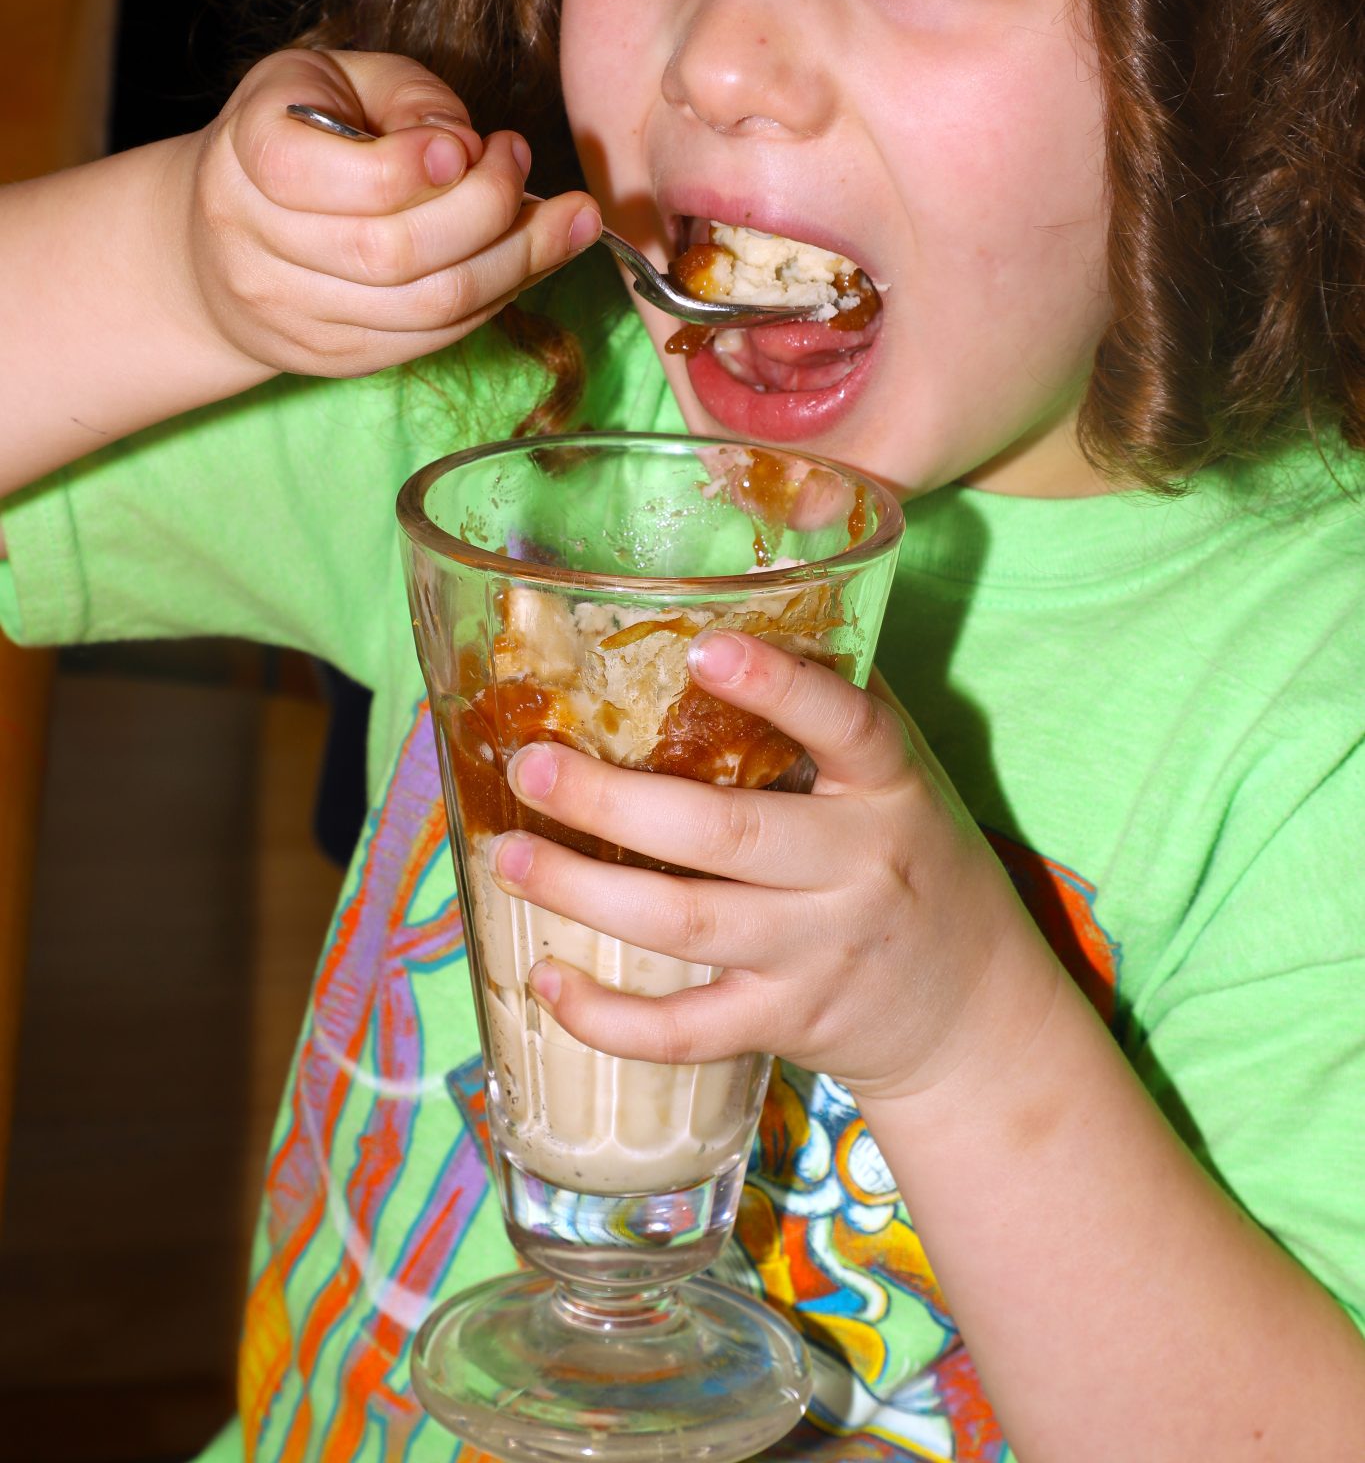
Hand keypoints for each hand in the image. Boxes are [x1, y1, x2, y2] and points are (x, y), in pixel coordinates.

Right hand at [186, 48, 600, 373]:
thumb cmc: (296, 135)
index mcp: (249, 153)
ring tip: (564, 217)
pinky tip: (528, 258)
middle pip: (396, 253)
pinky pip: (433, 339)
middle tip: (521, 162)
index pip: (344, 179)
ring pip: (428, 308)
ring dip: (517, 262)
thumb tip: (472, 151)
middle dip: (489, 210)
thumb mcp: (339, 78)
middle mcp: (253, 242)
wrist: (209, 243)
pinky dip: (496, 298)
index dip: (420, 168)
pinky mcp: (330, 357)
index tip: (469, 142)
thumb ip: (410, 98)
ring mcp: (290, 312)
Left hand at [489, 631, 1044, 1105]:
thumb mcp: (898, 775)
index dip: (778, 686)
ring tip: (510, 857)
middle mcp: (857, 866)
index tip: (703, 648)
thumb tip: (730, 605)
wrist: (976, 1012)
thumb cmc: (911, 855)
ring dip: (586, 892)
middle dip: (615, 801)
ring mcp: (819, 952)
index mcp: (888, 785)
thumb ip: (830, 702)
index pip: (846, 724)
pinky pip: (685, 1032)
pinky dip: (609, 1018)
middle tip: (531, 766)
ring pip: (689, 925)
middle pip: (726, 833)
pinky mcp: (786, 1023)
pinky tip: (547, 980)